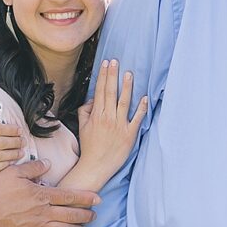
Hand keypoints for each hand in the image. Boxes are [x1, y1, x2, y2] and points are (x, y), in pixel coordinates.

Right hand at [0, 160, 97, 226]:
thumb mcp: (13, 172)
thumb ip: (33, 167)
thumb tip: (48, 163)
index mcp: (42, 195)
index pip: (70, 196)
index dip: (86, 198)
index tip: (97, 199)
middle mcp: (44, 212)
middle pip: (72, 214)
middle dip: (86, 215)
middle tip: (94, 215)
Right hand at [76, 60, 147, 182]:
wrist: (95, 166)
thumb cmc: (89, 147)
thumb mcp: (82, 126)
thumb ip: (85, 110)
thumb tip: (92, 99)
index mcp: (96, 115)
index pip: (100, 91)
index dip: (103, 76)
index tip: (105, 63)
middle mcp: (108, 118)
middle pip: (111, 92)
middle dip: (112, 75)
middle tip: (115, 61)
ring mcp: (120, 126)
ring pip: (124, 102)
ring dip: (126, 86)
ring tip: (128, 73)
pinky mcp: (129, 134)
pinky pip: (137, 119)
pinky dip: (141, 108)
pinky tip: (144, 97)